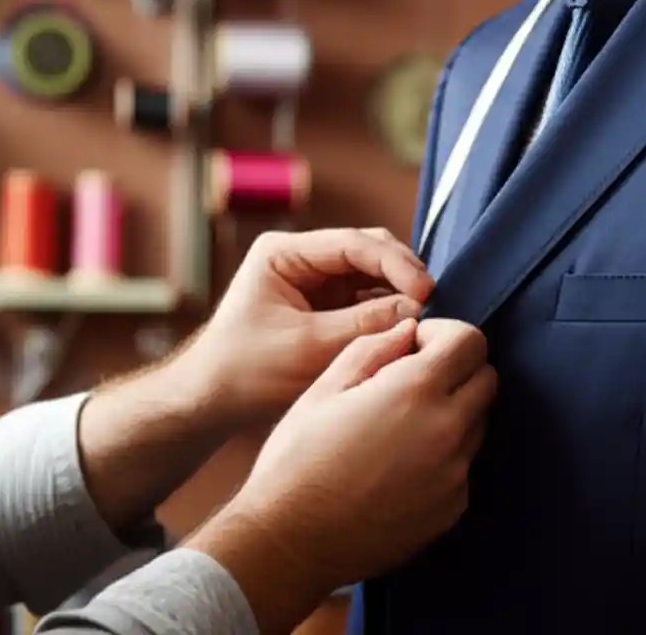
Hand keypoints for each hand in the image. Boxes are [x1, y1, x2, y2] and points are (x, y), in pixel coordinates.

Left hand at [175, 228, 434, 426]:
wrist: (212, 402)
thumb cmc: (247, 372)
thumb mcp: (307, 348)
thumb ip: (363, 325)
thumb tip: (416, 309)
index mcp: (284, 253)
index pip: (353, 243)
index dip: (395, 264)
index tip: (425, 292)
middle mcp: (303, 259)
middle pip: (369, 252)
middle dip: (403, 275)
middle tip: (433, 305)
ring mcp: (317, 282)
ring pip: (374, 275)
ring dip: (401, 294)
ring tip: (426, 319)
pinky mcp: (328, 307)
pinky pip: (369, 300)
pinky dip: (391, 311)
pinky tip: (410, 328)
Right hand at [186, 318, 496, 634]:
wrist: (291, 541)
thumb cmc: (297, 461)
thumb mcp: (324, 389)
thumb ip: (373, 349)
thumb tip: (408, 331)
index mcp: (417, 391)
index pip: (471, 342)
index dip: (443, 334)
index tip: (414, 347)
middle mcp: (449, 430)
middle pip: (486, 380)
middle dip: (455, 370)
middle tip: (410, 383)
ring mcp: (456, 474)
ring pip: (477, 424)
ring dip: (452, 413)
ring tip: (401, 429)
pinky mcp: (454, 508)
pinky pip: (463, 466)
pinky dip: (444, 457)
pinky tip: (400, 468)